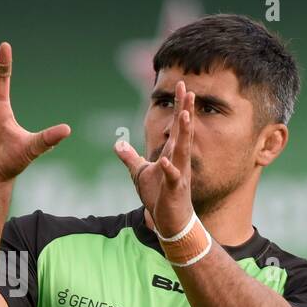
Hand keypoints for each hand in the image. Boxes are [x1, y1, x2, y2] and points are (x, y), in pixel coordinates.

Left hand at [115, 80, 195, 235]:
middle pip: (183, 131)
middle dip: (186, 110)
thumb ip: (130, 157)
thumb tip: (117, 144)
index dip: (179, 106)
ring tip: (185, 116)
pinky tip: (166, 160)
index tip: (183, 86)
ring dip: (184, 133)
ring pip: (182, 149)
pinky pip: (173, 177)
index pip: (176, 125)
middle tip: (189, 90)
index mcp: (172, 153)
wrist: (170, 220)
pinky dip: (170, 168)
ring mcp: (179, 173)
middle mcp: (179, 159)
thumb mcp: (140, 173)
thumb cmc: (159, 196)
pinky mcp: (175, 189)